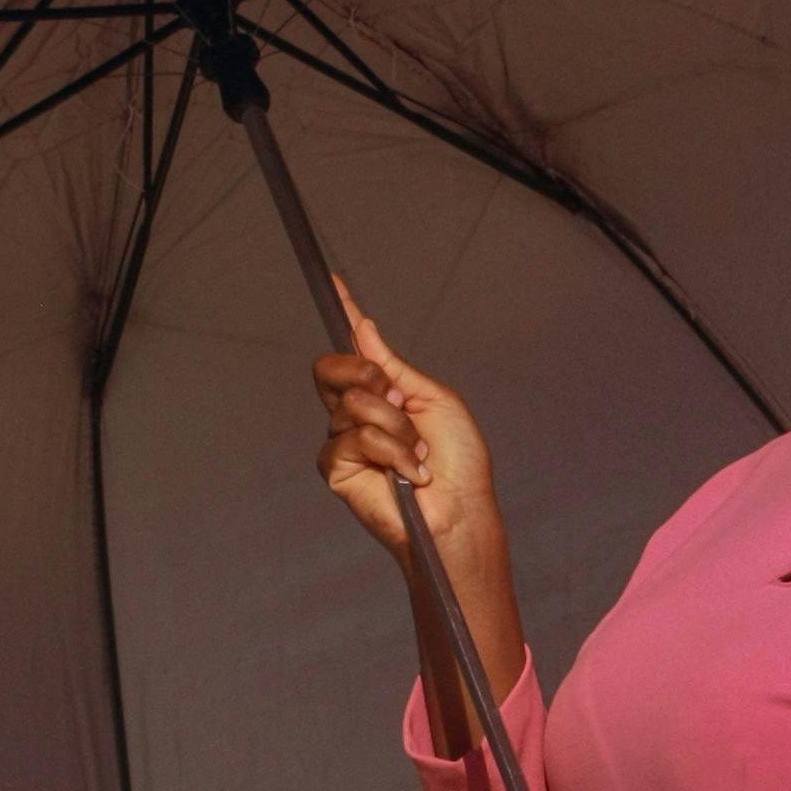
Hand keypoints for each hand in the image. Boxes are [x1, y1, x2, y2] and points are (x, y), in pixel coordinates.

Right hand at [314, 293, 499, 563]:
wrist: (460, 509)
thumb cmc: (457, 461)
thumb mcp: (433, 399)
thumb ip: (394, 366)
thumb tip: (364, 327)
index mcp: (380, 393)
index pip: (353, 349)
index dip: (343, 312)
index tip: (335, 280)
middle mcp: (354, 413)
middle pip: (331, 367)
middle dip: (369, 376)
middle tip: (401, 402)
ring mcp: (342, 440)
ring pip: (353, 404)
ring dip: (397, 428)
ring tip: (418, 455)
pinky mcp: (336, 469)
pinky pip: (354, 437)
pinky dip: (391, 452)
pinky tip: (408, 473)